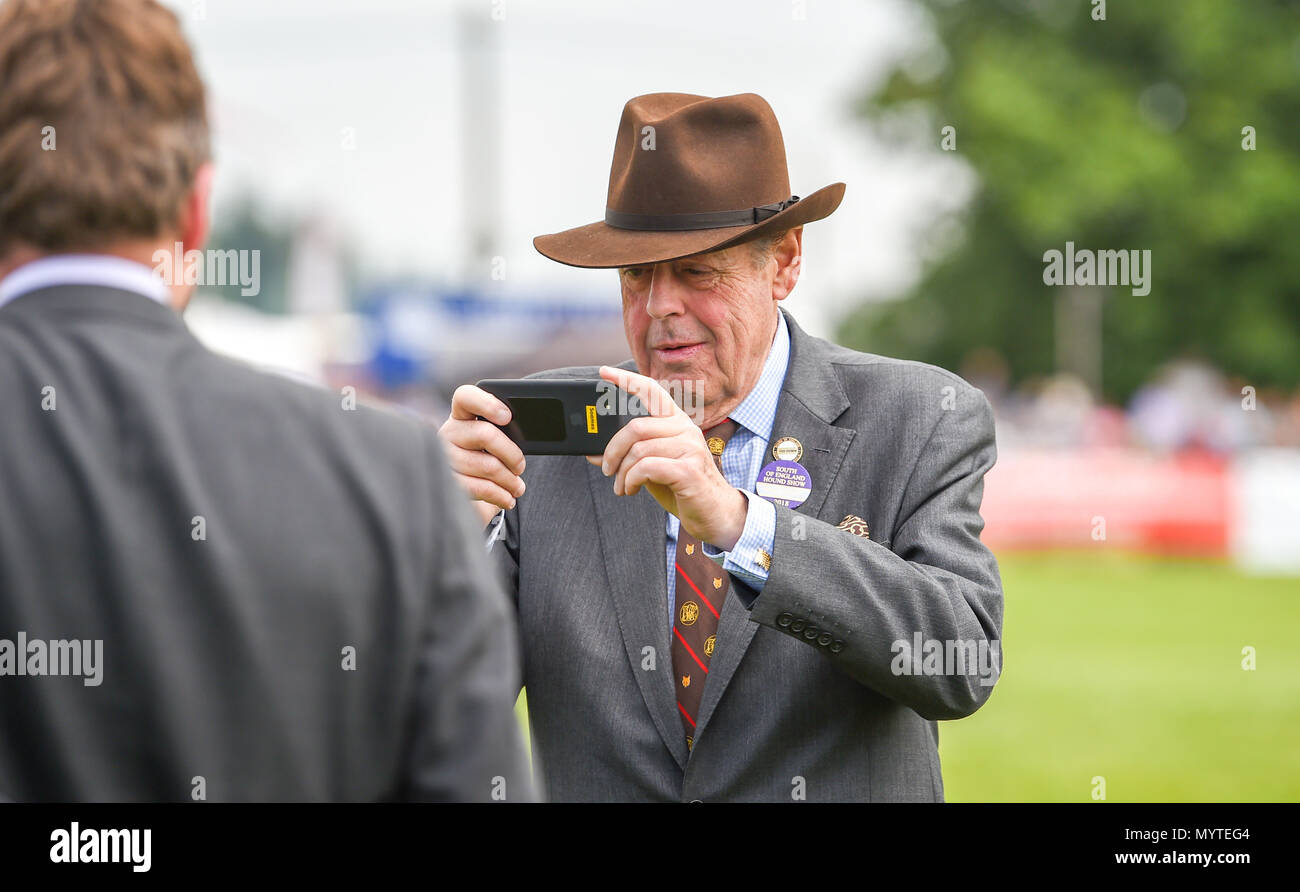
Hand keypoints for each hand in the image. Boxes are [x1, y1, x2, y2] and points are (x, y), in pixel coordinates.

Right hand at [438, 384, 527, 526]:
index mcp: (461, 415)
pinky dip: (500, 495)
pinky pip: (480, 488)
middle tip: (520, 466)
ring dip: (510, 480)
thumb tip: (534, 431)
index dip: (487, 404)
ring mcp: (445, 458)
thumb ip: (508, 431)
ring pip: (487, 465)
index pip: (465, 397)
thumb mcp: (497, 441)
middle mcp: (448, 433)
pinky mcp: (448, 483)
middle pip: (485, 434)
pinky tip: (507, 498)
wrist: (470, 493)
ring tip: (517, 487)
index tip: (508, 417)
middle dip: (512, 454)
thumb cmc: (489, 460)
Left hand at [586, 366, 747, 550]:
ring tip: (621, 486)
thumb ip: (629, 455)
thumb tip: (594, 453)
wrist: (713, 513)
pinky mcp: (688, 470)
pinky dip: (631, 480)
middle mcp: (685, 428)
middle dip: (612, 450)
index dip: (627, 380)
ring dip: (622, 472)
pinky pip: (647, 468)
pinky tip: (631, 489)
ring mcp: (689, 448)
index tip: (604, 372)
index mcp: (676, 421)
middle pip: (635, 426)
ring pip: (638, 450)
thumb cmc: (681, 486)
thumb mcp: (652, 465)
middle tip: (607, 468)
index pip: (651, 391)